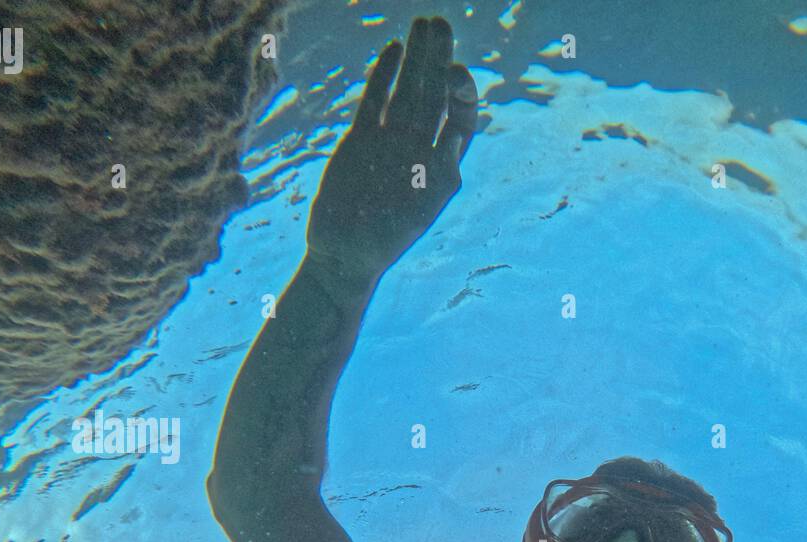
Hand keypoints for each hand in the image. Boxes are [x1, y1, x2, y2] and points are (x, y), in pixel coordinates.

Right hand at [306, 16, 476, 287]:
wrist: (345, 254)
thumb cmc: (387, 241)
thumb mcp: (421, 208)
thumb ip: (439, 172)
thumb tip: (454, 137)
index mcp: (441, 165)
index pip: (459, 118)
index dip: (461, 93)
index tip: (456, 74)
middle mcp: (418, 147)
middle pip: (433, 94)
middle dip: (439, 59)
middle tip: (441, 24)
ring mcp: (390, 140)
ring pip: (406, 90)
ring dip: (416, 57)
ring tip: (425, 23)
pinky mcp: (361, 138)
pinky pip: (376, 100)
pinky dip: (385, 75)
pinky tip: (395, 48)